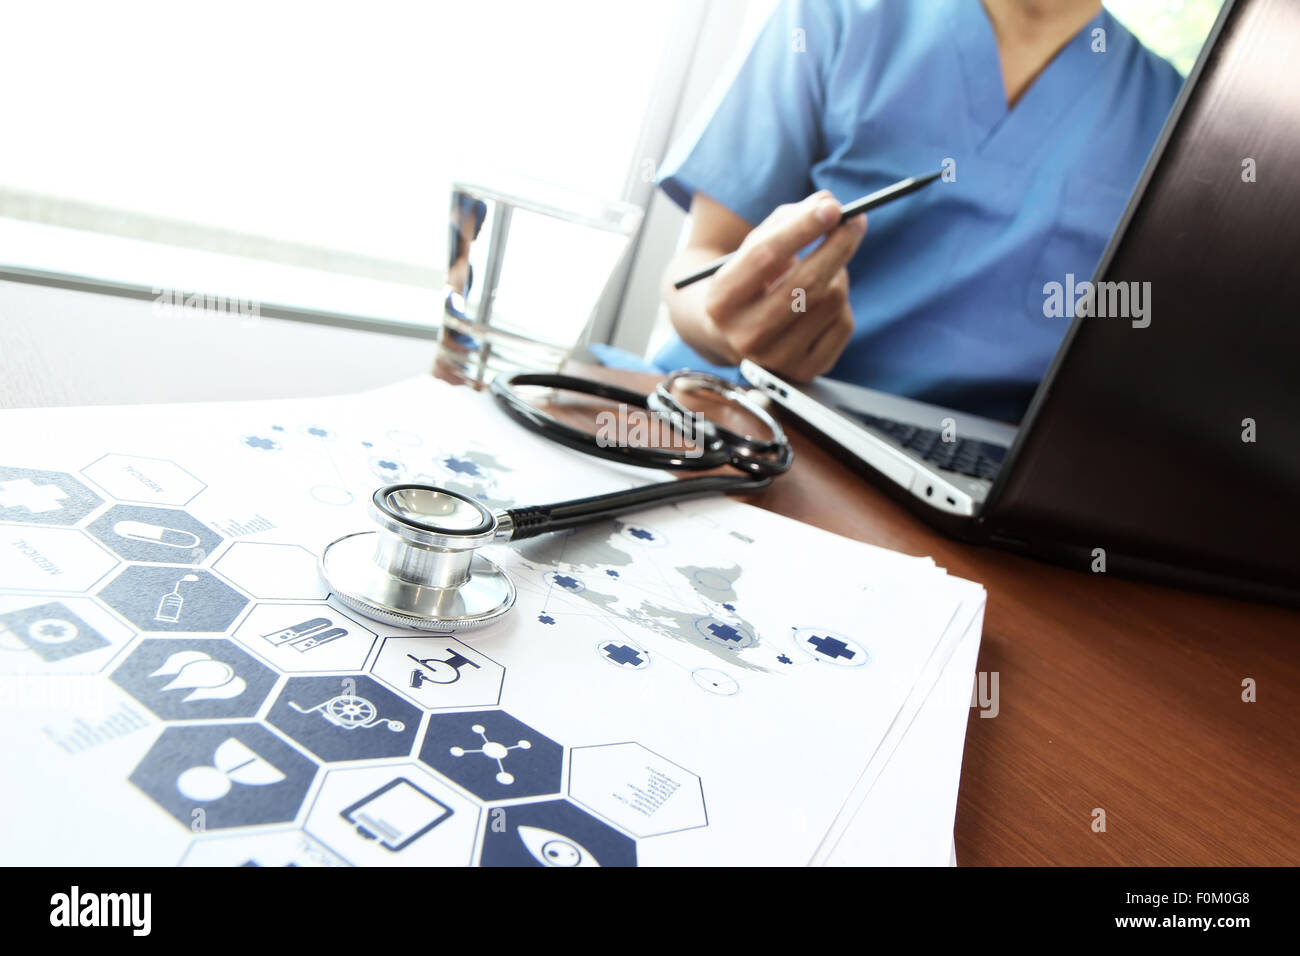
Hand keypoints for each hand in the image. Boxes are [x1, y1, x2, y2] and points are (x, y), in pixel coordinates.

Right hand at [704, 190, 866, 381]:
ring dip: (838, 272)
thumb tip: (828, 203)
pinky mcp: (805, 372)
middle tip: (854, 219)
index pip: (764, 256)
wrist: (730, 334)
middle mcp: (744, 337)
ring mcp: (776, 360)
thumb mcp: (752, 248)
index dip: (802, 228)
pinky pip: (844, 324)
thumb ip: (786, 220)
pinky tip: (822, 300)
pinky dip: (841, 303)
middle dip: (837, 245)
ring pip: (831, 300)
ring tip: (824, 266)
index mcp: (721, 302)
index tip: (832, 206)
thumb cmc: (746, 280)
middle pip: (806, 283)